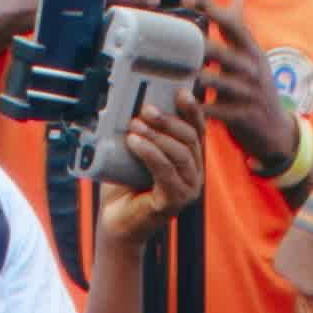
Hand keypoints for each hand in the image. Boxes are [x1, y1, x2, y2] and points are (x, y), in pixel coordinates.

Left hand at [95, 94, 209, 248]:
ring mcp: (187, 189)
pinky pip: (165, 171)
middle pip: (190, 139)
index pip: (197, 130)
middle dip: (169, 120)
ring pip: (179, 153)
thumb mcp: (136, 152)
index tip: (181, 92)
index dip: (192, 110)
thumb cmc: (125, 185)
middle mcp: (194, 174)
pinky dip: (149, 153)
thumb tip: (136, 104)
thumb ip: (144, 132)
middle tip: (146, 109)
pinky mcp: (174, 201)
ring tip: (135, 126)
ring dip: (157, 136)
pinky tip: (134, 142)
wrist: (115, 221)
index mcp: (190, 159)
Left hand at [199, 4, 301, 174]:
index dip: (209, 8)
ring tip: (182, 72)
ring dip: (201, 77)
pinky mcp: (242, 116)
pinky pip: (219, 111)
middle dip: (203, 45)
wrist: (277, 130)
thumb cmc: (258, 88)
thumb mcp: (255, 57)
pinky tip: (184, 103)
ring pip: (222, 82)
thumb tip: (237, 0)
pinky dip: (202, 109)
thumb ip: (241, 30)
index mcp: (252, 51)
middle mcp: (252, 69)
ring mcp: (248, 93)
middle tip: (179, 37)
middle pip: (225, 52)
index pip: (232, 24)